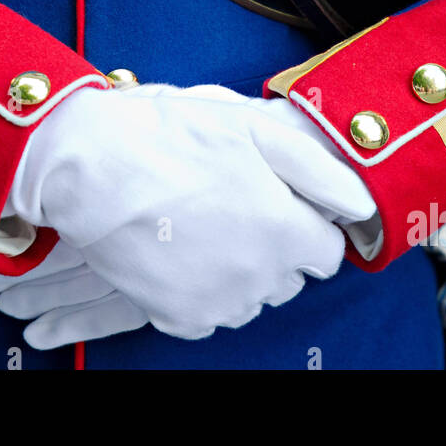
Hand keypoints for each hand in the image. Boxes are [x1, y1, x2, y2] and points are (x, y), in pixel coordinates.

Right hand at [0, 83, 375, 342]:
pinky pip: (210, 313)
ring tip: (203, 222)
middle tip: (233, 202)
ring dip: (240, 268)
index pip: (329, 253)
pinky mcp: (177, 317)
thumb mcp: (252, 128)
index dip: (306, 222)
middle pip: (290, 277)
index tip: (279, 202)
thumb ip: (318, 168)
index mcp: (284, 230)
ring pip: (252, 297)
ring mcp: (217, 302)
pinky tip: (181, 248)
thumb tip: (360, 202)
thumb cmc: (166, 137)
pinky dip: (202, 287)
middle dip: (274, 245)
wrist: (85, 166)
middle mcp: (258, 276)